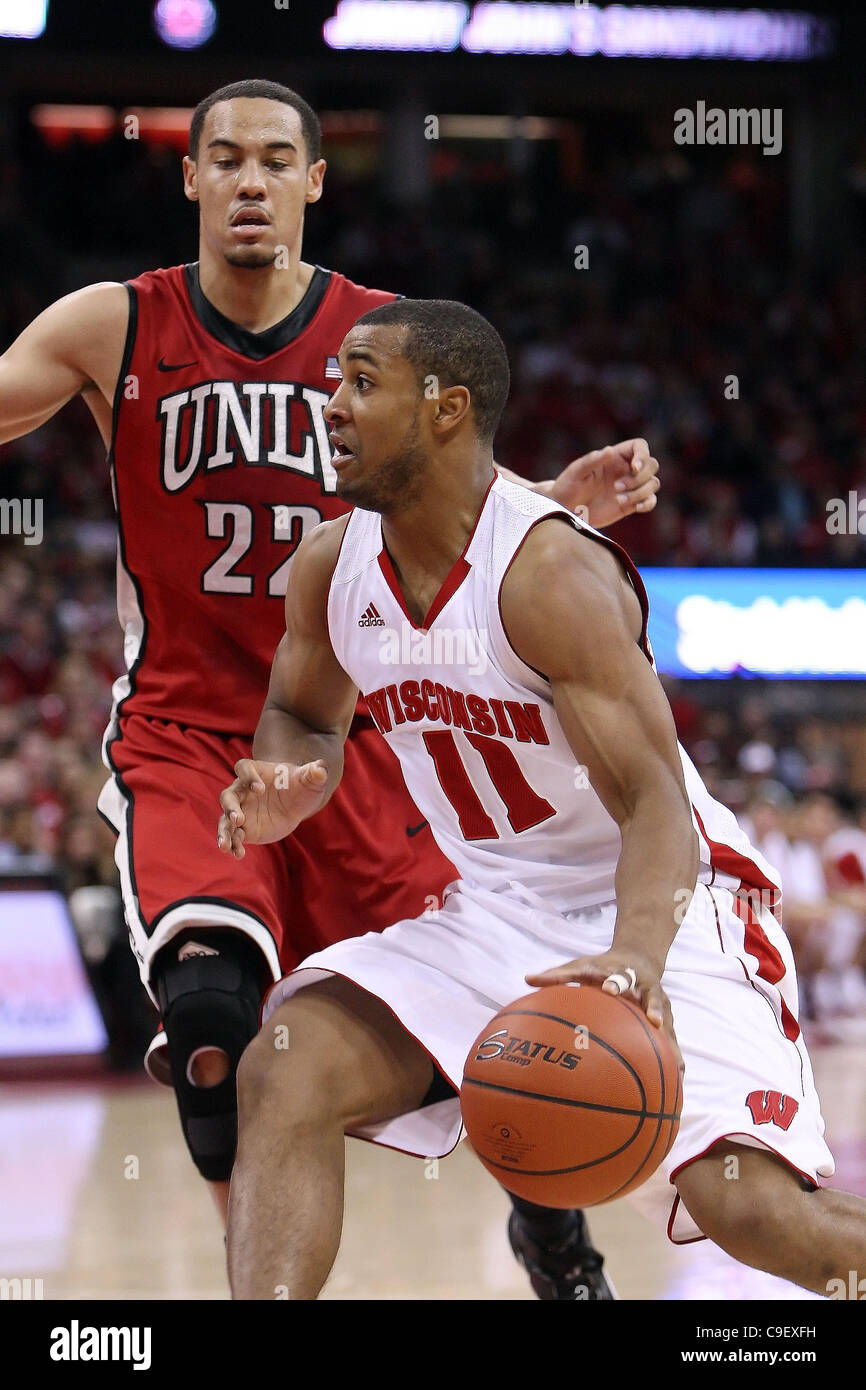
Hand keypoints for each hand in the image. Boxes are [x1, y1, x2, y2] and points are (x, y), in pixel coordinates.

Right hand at [218, 758, 328, 857]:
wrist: (296, 803)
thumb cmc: (300, 785)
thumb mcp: (310, 779)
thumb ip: (314, 773)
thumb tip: (320, 769)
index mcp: (256, 772)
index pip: (244, 768)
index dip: (248, 777)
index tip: (259, 789)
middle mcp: (242, 791)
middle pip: (228, 796)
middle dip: (230, 807)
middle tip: (237, 818)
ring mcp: (241, 811)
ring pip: (225, 820)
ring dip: (224, 832)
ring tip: (224, 846)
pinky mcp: (244, 829)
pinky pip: (234, 836)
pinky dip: (234, 845)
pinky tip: (238, 854)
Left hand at [525, 950, 683, 1071]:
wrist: (639, 956)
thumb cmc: (602, 966)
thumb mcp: (580, 965)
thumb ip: (557, 975)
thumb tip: (527, 979)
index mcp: (620, 972)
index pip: (617, 974)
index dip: (614, 981)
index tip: (610, 990)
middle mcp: (643, 985)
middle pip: (648, 993)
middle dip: (650, 1004)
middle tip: (651, 1018)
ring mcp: (657, 999)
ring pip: (666, 1019)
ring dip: (670, 1038)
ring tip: (676, 1061)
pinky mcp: (666, 1014)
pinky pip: (670, 1036)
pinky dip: (674, 1054)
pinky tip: (678, 1078)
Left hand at [549, 438, 659, 528]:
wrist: (566, 511)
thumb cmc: (568, 487)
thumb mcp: (575, 472)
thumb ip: (591, 461)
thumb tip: (609, 450)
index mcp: (615, 457)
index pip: (640, 446)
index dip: (643, 455)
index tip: (634, 468)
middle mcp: (626, 469)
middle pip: (652, 464)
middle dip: (639, 477)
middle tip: (616, 487)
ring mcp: (630, 487)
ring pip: (653, 483)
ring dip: (640, 492)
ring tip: (619, 500)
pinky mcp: (631, 504)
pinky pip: (651, 500)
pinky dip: (647, 503)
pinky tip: (634, 507)